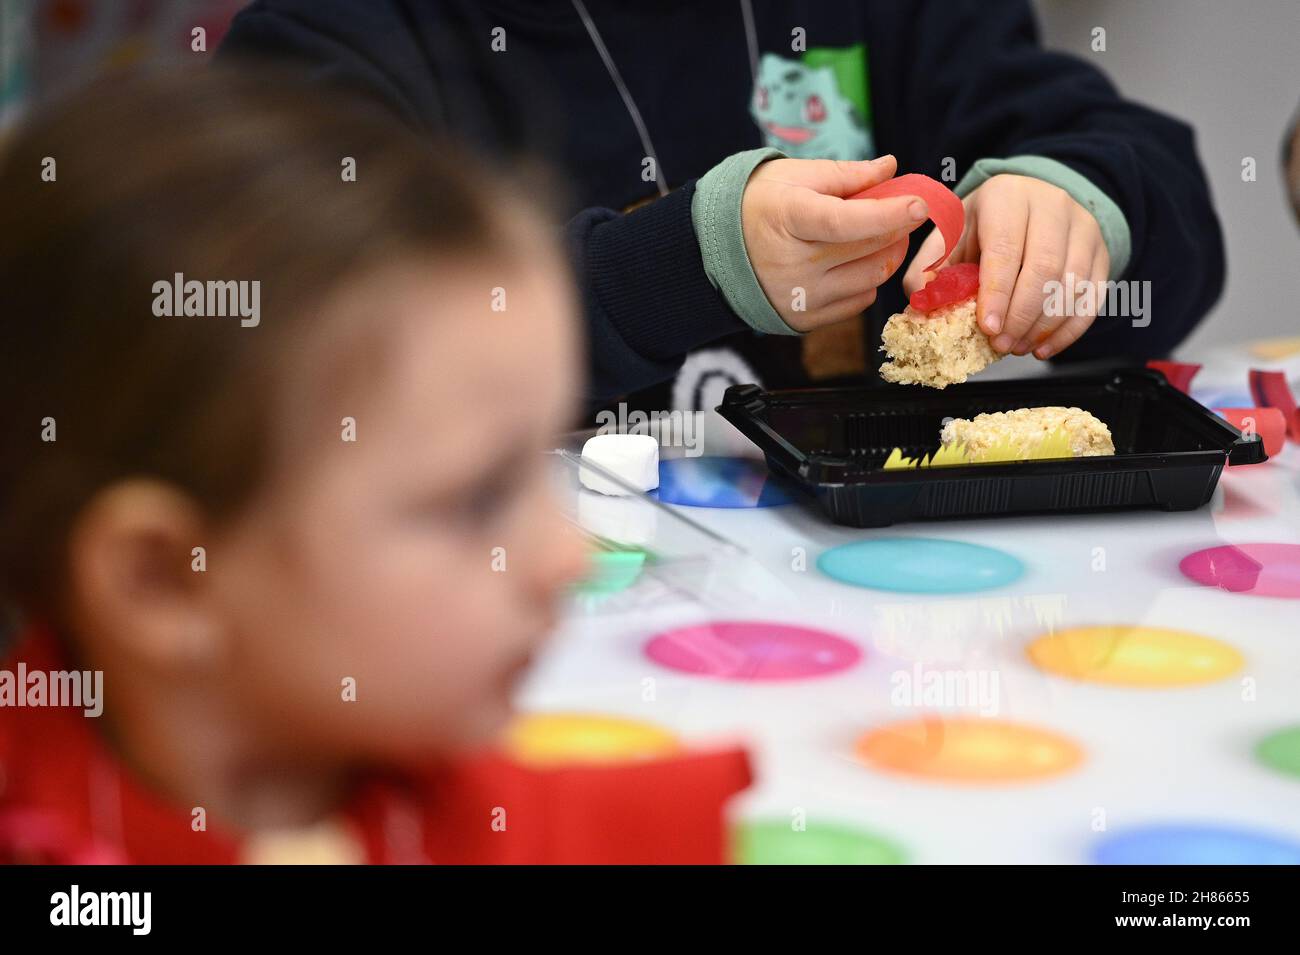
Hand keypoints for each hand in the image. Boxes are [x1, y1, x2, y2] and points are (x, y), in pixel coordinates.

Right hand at [742, 155, 929, 331]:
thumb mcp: (794, 176)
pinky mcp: (805, 319)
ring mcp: (799, 296)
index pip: (846, 222)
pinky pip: (859, 301)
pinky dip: (867, 280)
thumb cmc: (759, 204)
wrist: (716, 250)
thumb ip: (845, 173)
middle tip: (900, 211)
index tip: (920, 205)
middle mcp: (792, 264)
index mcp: (787, 219)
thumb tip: (890, 168)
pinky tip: (853, 262)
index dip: (888, 214)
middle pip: (867, 249)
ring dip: (887, 254)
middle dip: (897, 227)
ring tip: (877, 235)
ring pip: (871, 277)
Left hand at [902, 174, 1109, 358]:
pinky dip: (1070, 329)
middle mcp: (1051, 205)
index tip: (988, 327)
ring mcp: (1083, 227)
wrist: (1030, 202)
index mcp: (1006, 196)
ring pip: (1072, 284)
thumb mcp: (950, 236)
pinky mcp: (1101, 251)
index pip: (1006, 248)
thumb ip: (929, 269)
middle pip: (1044, 267)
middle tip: (1001, 345)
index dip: (998, 292)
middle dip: (1022, 315)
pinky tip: (1045, 348)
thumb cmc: (983, 226)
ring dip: (1045, 326)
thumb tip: (922, 304)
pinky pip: (1093, 296)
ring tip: (1019, 348)